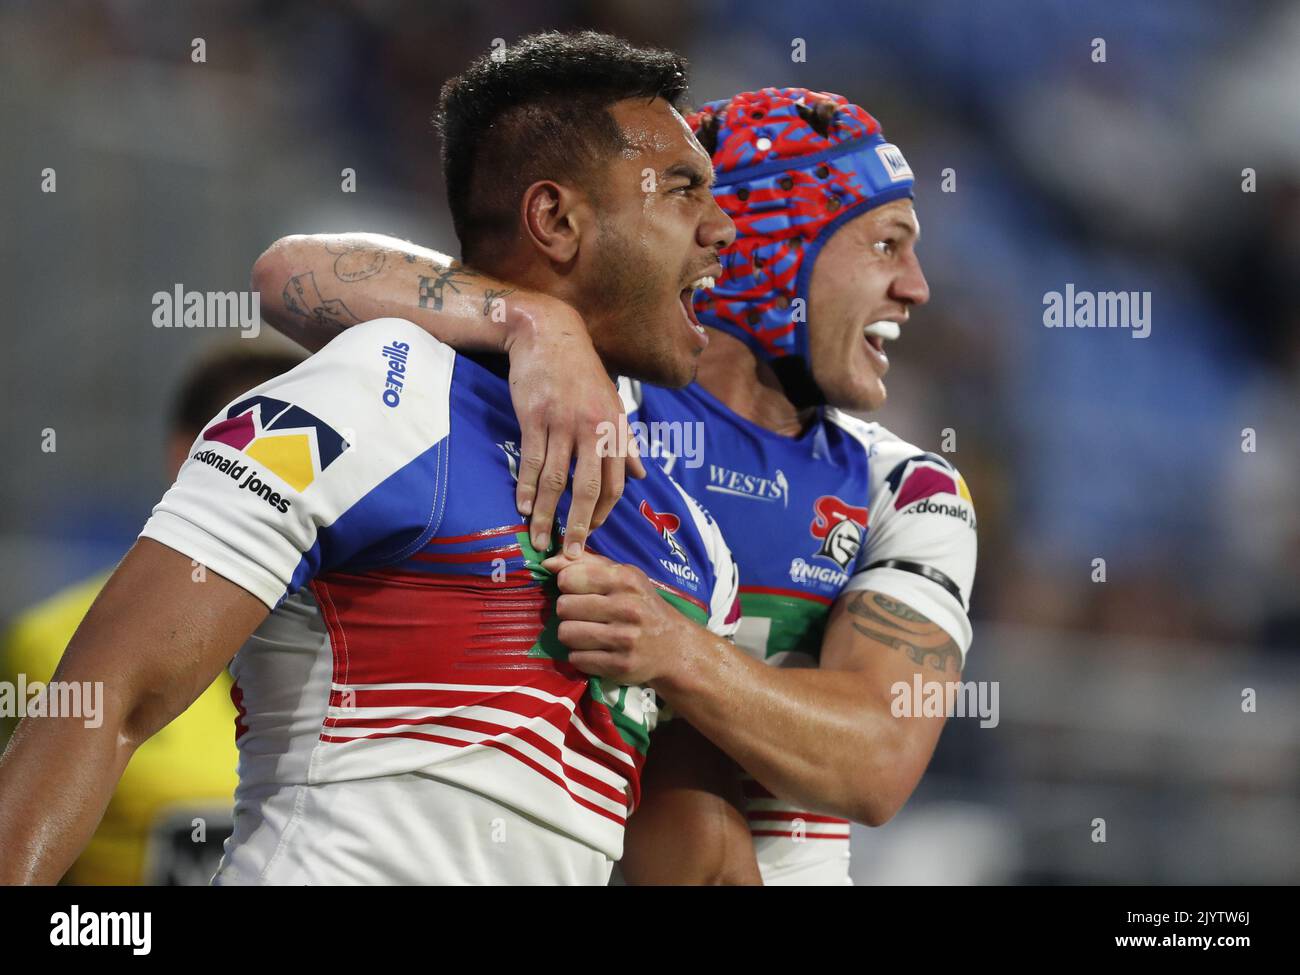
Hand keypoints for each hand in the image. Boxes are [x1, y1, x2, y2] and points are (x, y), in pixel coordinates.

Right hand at [505, 297, 644, 557]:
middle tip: (570, 554)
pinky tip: (523, 507)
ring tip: (539, 539)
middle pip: (587, 489)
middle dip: (578, 526)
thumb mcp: (613, 404)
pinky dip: (526, 487)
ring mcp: (562, 423)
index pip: (614, 484)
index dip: (603, 514)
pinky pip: (530, 460)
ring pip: (555, 480)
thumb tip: (642, 476)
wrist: (550, 334)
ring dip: (546, 514)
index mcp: (613, 429)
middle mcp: (592, 429)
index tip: (590, 535)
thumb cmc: (583, 372)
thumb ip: (627, 442)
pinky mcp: (534, 417)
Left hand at [542, 550, 693, 687]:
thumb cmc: (641, 604)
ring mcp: (624, 639)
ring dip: (571, 635)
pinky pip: (577, 659)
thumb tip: (548, 562)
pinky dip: (580, 656)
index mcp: (625, 580)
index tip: (578, 591)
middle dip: (568, 612)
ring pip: (566, 634)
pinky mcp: (620, 666)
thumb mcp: (623, 576)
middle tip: (582, 615)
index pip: (568, 578)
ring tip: (586, 633)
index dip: (566, 585)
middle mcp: (627, 607)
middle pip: (563, 607)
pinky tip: (595, 651)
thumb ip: (586, 563)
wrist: (673, 646)